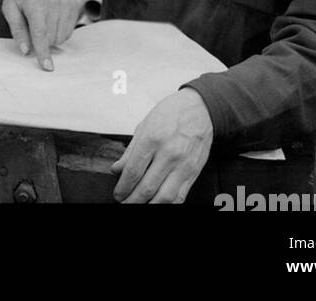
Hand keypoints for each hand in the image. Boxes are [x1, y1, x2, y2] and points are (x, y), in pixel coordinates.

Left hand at [1, 0, 79, 69]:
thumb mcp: (9, 6)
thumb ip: (18, 30)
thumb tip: (26, 51)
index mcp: (36, 4)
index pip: (41, 35)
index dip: (43, 53)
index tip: (47, 68)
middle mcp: (54, 4)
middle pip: (51, 38)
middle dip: (41, 42)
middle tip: (31, 27)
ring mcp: (66, 4)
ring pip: (62, 36)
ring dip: (51, 38)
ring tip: (40, 21)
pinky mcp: (73, 4)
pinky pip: (69, 29)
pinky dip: (59, 31)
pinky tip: (50, 20)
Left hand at [112, 88, 213, 202]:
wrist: (200, 109)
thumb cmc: (171, 113)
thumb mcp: (144, 125)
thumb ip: (130, 150)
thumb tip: (116, 170)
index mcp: (152, 139)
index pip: (134, 171)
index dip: (123, 187)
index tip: (118, 194)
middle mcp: (168, 154)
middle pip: (147, 187)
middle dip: (132, 200)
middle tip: (124, 203)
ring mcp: (183, 165)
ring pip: (165, 197)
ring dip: (149, 206)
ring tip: (138, 205)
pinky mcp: (193, 173)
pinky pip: (180, 196)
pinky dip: (167, 205)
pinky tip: (157, 204)